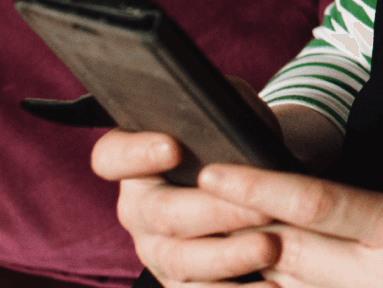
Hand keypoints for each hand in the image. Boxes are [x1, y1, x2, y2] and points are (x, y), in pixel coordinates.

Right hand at [91, 126, 278, 285]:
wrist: (254, 185)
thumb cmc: (237, 141)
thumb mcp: (230, 115)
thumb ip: (222, 113)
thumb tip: (230, 123)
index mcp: (134, 160)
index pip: (112, 156)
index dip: (135, 154)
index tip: (172, 147)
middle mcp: (137, 209)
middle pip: (159, 214)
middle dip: (214, 212)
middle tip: (259, 208)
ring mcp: (155, 251)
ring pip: (180, 261)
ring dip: (228, 257)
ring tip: (271, 247)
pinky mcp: (180, 284)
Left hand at [195, 164, 382, 287]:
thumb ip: (374, 216)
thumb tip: (306, 213)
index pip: (318, 203)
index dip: (258, 186)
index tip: (214, 170)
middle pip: (290, 249)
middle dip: (238, 225)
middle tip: (188, 199)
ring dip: (247, 269)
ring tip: (202, 243)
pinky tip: (254, 284)